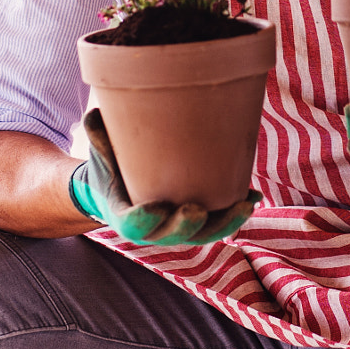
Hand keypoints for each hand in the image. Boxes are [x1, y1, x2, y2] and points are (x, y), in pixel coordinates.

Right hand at [68, 108, 258, 243]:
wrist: (124, 188)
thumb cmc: (111, 167)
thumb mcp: (100, 153)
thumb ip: (98, 137)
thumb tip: (97, 113)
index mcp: (125, 218)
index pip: (133, 226)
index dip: (144, 220)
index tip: (154, 207)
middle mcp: (155, 231)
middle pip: (173, 235)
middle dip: (186, 226)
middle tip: (197, 209)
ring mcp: (179, 230)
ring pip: (204, 234)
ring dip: (225, 222)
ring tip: (243, 204)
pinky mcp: (199, 223)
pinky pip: (219, 223)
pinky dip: (236, 213)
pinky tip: (252, 197)